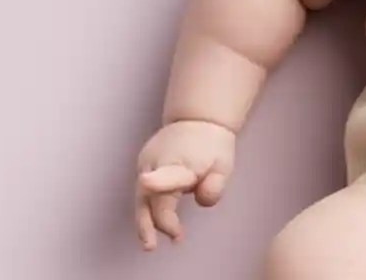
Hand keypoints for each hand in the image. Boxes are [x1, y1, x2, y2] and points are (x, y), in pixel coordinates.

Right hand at [134, 119, 236, 249]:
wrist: (198, 119)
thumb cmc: (213, 145)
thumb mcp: (224, 165)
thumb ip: (215, 185)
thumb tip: (201, 201)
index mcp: (181, 161)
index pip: (169, 175)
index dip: (159, 182)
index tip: (147, 183)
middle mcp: (158, 161)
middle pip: (149, 195)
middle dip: (150, 222)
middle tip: (152, 245)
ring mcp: (147, 162)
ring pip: (142, 196)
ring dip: (144, 221)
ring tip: (150, 243)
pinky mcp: (143, 164)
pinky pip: (143, 191)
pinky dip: (146, 209)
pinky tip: (152, 226)